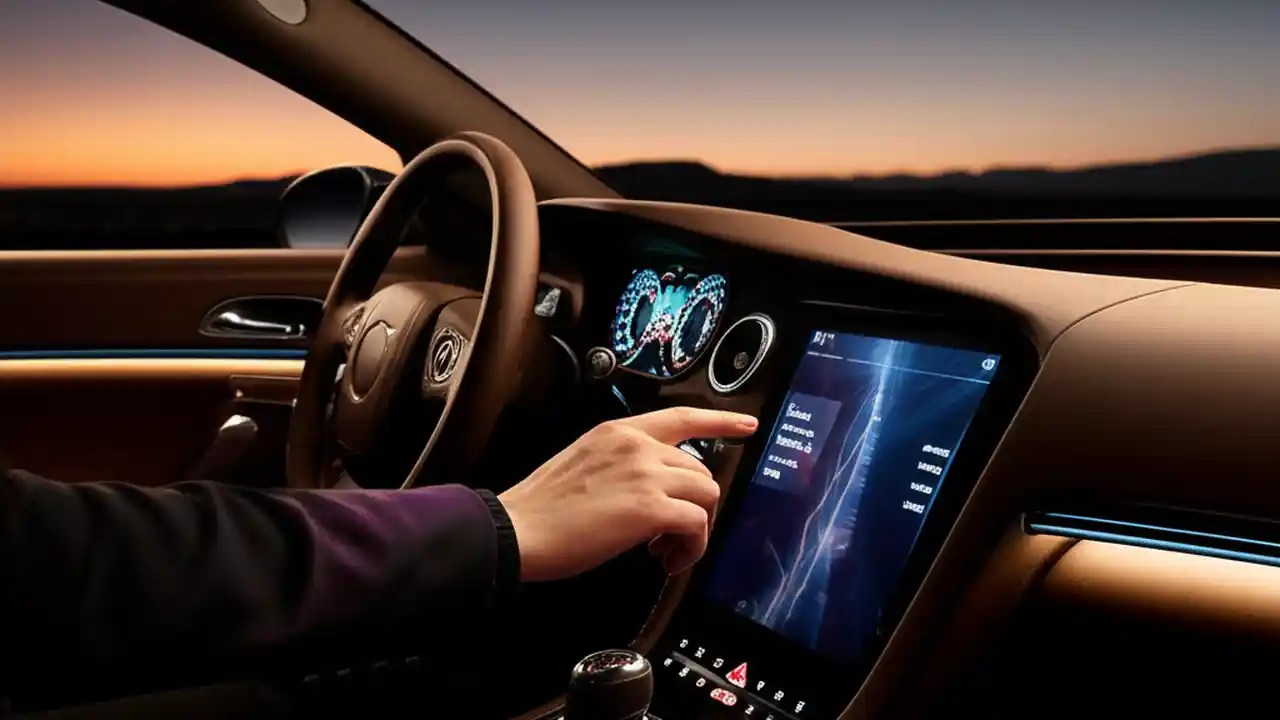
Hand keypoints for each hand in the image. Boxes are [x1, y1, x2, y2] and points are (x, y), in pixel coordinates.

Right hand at [498, 407, 757, 581]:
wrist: (517, 529)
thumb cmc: (540, 509)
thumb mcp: (582, 463)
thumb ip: (620, 464)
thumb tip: (650, 488)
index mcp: (618, 432)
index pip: (682, 417)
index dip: (720, 422)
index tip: (746, 426)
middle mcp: (637, 446)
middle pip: (701, 470)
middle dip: (694, 505)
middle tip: (667, 537)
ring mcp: (647, 474)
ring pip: (706, 495)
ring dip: (694, 529)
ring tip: (664, 552)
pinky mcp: (651, 508)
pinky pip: (697, 524)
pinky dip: (690, 548)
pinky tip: (666, 560)